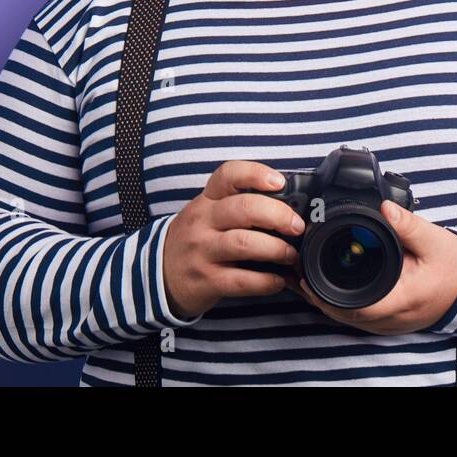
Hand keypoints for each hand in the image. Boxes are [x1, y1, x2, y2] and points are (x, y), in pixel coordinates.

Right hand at [163, 160, 306, 319]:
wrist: (159, 275)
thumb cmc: (196, 239)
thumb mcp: (208, 214)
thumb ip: (240, 205)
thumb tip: (291, 209)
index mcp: (207, 200)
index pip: (228, 174)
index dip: (256, 174)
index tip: (280, 182)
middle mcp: (202, 222)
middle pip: (243, 208)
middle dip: (278, 215)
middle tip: (297, 226)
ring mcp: (202, 251)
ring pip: (243, 243)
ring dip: (276, 249)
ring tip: (291, 255)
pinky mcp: (206, 281)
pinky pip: (241, 280)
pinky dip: (266, 281)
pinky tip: (278, 281)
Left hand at [295, 200, 456, 334]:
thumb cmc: (453, 265)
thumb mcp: (434, 239)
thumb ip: (407, 224)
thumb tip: (385, 208)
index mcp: (401, 298)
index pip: (356, 307)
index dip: (326, 296)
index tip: (306, 276)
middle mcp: (392, 317)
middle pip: (344, 314)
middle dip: (317, 295)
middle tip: (296, 269)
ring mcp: (389, 323)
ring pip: (347, 318)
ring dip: (324, 300)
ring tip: (302, 275)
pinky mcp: (388, 320)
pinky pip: (356, 316)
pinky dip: (338, 303)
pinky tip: (324, 286)